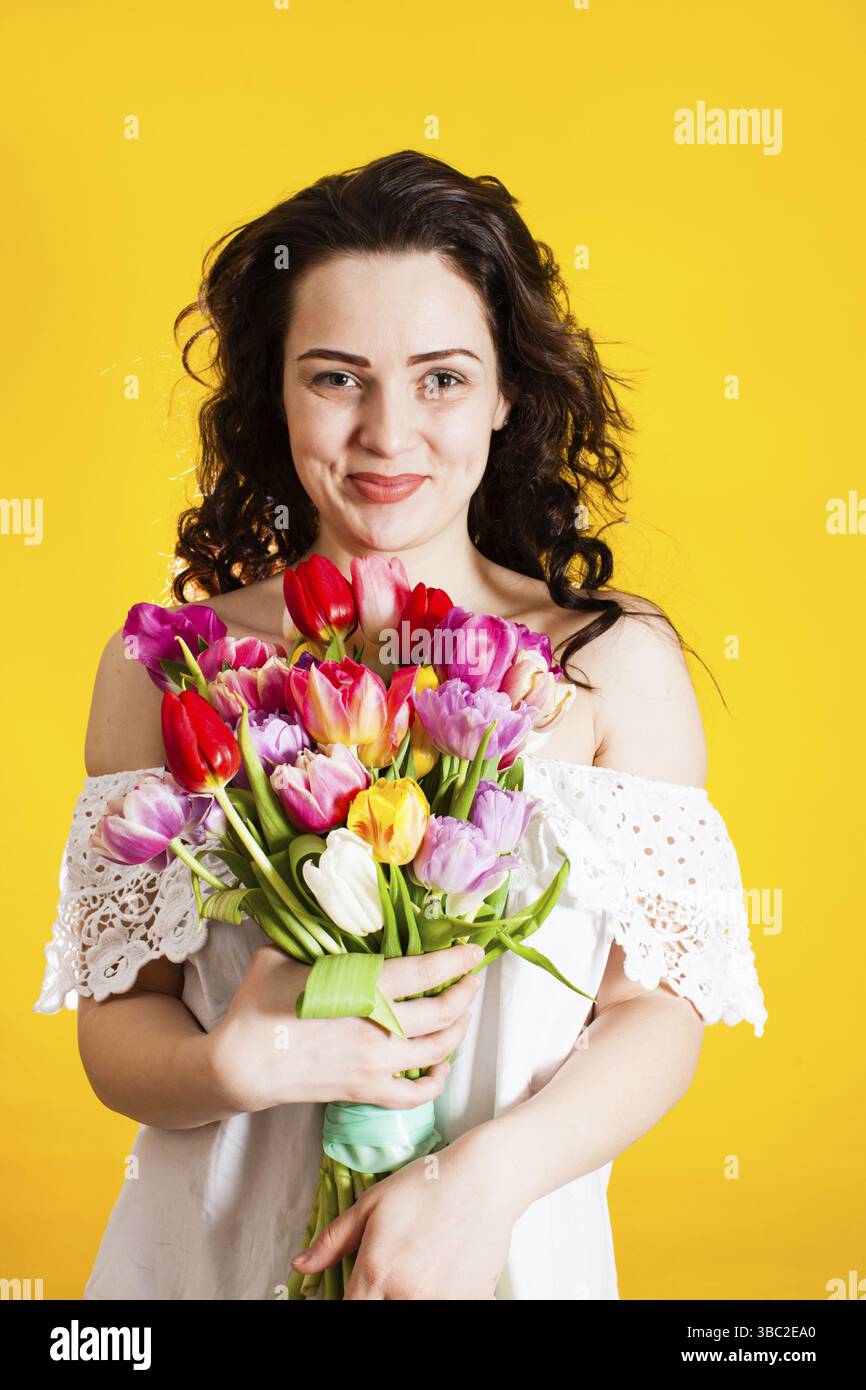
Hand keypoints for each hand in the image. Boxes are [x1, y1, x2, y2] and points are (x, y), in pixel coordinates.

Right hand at [208, 941, 483, 1113]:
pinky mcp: (365, 1091)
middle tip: (470, 980)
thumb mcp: (280, 956)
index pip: (427, 971)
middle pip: (443, 1012)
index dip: (457, 960)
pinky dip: (437, 1081)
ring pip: (438, 1051)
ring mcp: (376, 1064)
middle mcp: (379, 1028)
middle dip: (465, 994)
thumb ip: (309, 938)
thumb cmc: (259, 1007)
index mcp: (364, 989)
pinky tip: (441, 1065)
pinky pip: (415, 1094)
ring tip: (460, 1014)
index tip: (474, 951)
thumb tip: (322, 919)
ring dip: (457, 1030)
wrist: (241, 1066)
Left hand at [290, 1126, 521, 1298]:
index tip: (355, 1293)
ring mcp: (441, 1303)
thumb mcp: (371, 1204)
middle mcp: (408, 1295)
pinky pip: (443, 1307)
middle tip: (390, 1274)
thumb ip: (333, 1241)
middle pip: (380, 1313)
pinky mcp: (469, 1302)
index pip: (348, 1310)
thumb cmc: (429, 1185)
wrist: (485, 1180)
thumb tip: (301, 1265)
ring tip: (419, 1269)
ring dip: (408, 1296)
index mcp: (377, 1272)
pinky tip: (441, 1272)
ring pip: (411, 1312)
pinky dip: (438, 1293)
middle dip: (379, 1297)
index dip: (347, 1301)